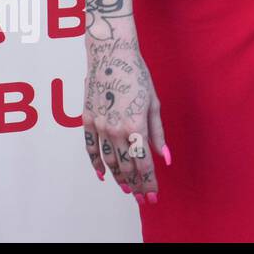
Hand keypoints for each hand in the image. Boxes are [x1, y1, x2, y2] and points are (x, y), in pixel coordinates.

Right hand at [83, 22, 168, 202]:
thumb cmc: (138, 75)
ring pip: (109, 161)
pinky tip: (103, 175)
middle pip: (126, 166)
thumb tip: (166, 158)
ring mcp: (99, 126)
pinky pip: (90, 148)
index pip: (143, 163)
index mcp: (136, 126)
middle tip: (143, 199)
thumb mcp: (154, 103)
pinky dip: (96, 164)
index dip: (149, 182)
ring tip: (128, 190)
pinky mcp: (87, 121)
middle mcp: (115, 130)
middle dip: (136, 185)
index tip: (153, 197)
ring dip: (119, 178)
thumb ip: (158, 133)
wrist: (111, 55)